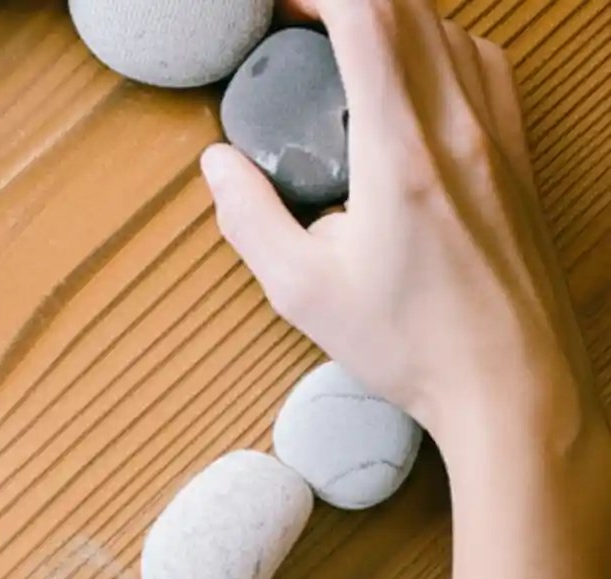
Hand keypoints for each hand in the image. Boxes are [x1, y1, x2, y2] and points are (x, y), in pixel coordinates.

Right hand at [205, 3, 610, 578]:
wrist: (513, 384)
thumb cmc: (413, 345)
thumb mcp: (303, 291)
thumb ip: (251, 217)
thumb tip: (218, 165)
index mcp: (402, 153)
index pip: (370, 20)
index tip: (285, 5)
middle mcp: (459, 129)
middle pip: (410, 9)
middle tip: (299, 18)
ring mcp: (498, 138)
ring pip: (450, 30)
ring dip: (393, 16)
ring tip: (345, 40)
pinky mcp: (517, 157)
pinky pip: (483, 65)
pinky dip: (440, 44)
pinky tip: (414, 73)